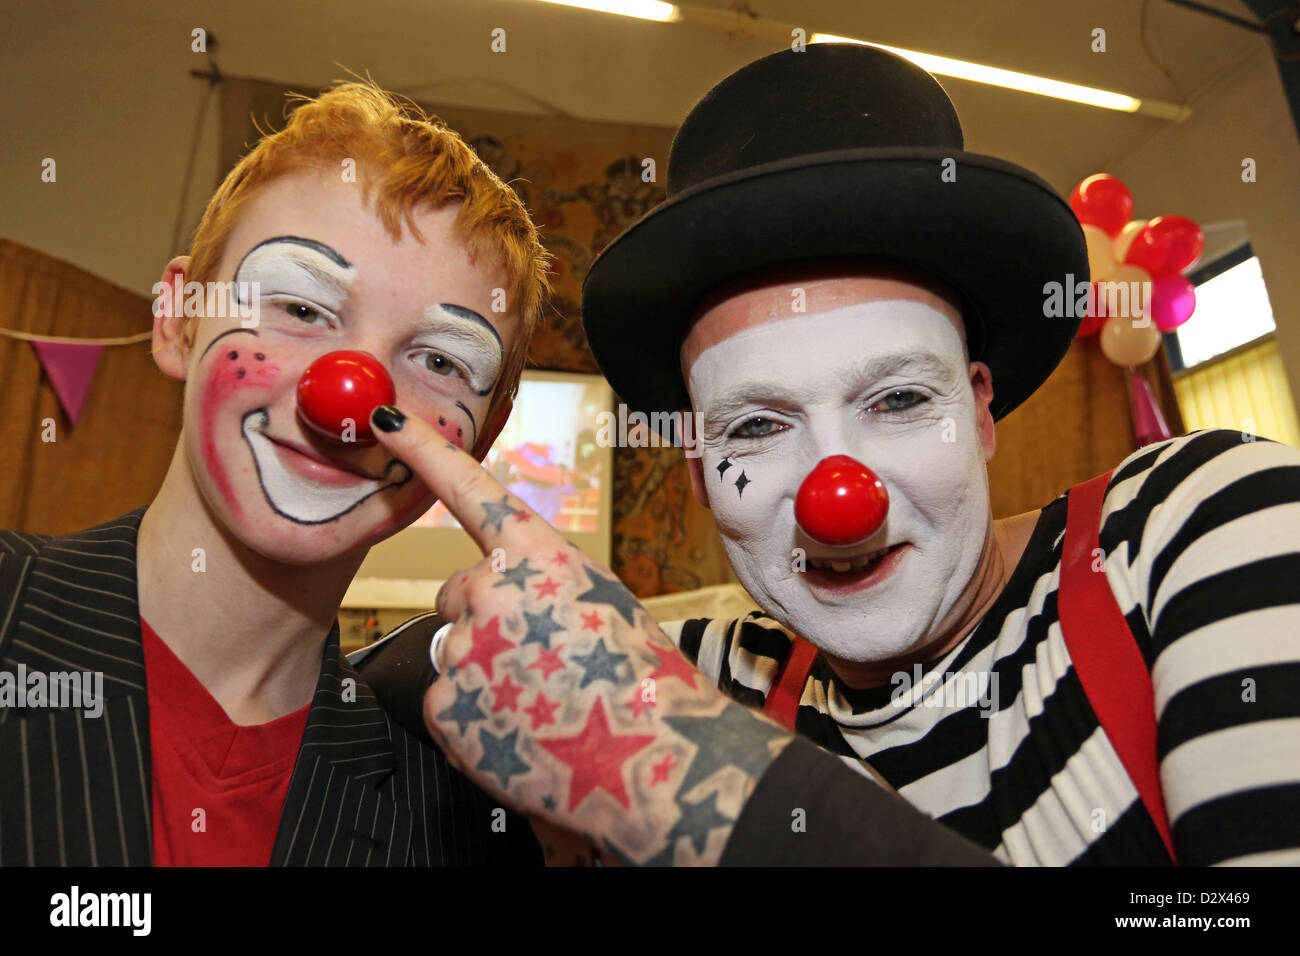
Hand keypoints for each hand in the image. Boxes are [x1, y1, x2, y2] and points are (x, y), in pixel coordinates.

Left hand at [370, 404, 794, 864]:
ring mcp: (465, 649)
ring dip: (482, 670)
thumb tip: (508, 601)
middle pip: (457, 592)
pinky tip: (520, 731)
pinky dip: (475, 719)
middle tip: (536, 659)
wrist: (653, 764)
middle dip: (484, 618)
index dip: (423, 447)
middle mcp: (493, 591)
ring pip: (454, 649)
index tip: (384, 416)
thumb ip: (545, 585)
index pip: (469, 488)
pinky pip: (447, 702)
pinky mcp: (445, 706)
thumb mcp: (604, 605)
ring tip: (539, 701)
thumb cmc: (644, 683)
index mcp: (540, 557)